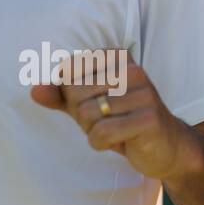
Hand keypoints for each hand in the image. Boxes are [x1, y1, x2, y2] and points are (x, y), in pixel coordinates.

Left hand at [30, 54, 202, 181]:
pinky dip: (101, 143)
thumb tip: (35, 92)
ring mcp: (144, 93)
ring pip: (86, 115)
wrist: (167, 147)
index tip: (96, 103)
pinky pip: (101, 133)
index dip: (72, 96)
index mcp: (115, 56)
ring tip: (116, 130)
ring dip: (93, 131)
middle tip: (106, 121)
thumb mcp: (87, 104)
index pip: (68, 72)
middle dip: (82, 116)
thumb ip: (60, 95)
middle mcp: (131, 69)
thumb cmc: (123, 120)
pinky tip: (120, 142)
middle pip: (74, 94)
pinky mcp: (149, 119)